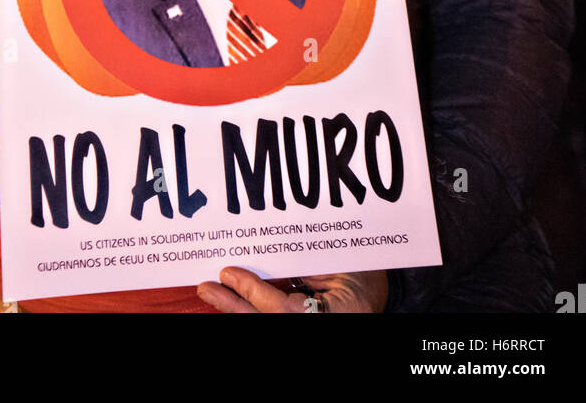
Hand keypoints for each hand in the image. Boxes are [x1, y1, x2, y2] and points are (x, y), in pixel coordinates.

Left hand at [196, 267, 387, 313]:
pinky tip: (232, 300)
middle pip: (270, 322)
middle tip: (208, 288)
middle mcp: (324, 327)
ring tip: (212, 293)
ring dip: (237, 309)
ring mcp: (313, 329)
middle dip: (235, 307)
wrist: (378, 290)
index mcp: (344, 313)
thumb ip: (303, 263)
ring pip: (267, 324)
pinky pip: (272, 319)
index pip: (287, 311)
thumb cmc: (363, 269)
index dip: (255, 293)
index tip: (229, 272)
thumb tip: (260, 254)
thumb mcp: (336, 261)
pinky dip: (250, 310)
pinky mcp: (301, 323)